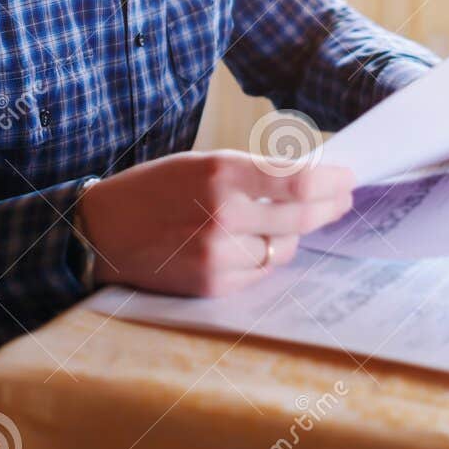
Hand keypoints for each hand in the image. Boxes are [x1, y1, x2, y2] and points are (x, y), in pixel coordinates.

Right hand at [74, 151, 354, 296]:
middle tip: (343, 199)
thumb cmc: (152, 191)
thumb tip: (309, 180)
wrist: (100, 232)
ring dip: (291, 234)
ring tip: (284, 222)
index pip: (299, 181)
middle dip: (329, 207)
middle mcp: (224, 214)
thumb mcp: (200, 164)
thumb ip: (252, 172)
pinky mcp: (213, 284)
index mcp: (221, 172)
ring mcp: (219, 254)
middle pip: (302, 216)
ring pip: (284, 248)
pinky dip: (263, 258)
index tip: (348, 178)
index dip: (332, 181)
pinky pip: (260, 272)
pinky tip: (252, 245)